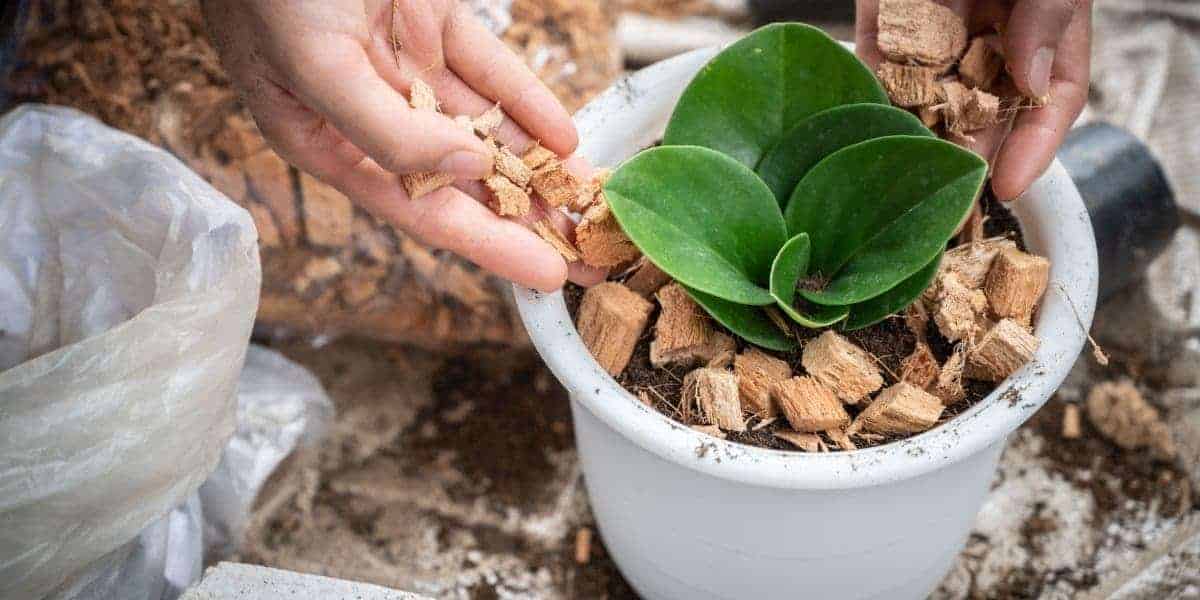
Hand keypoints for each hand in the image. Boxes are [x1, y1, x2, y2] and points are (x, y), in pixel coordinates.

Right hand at [202, 0, 605, 290]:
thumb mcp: (318, 68)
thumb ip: (387, 132)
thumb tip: (465, 169)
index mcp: (329, 142)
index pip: (421, 210)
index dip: (488, 246)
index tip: (546, 275)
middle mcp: (372, 114)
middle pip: (463, 179)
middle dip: (526, 215)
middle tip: (586, 249)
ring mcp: (406, 67)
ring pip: (484, 128)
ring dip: (537, 165)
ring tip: (589, 201)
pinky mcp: (430, 21)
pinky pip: (489, 70)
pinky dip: (527, 101)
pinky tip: (564, 136)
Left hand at [856, 0, 1092, 200]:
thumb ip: (1044, 16)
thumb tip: (1033, 82)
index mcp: (1038, 33)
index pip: (1048, 103)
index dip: (1033, 150)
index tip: (1009, 187)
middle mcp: (986, 43)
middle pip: (981, 117)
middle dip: (965, 160)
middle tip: (947, 202)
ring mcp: (933, 35)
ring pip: (926, 103)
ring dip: (915, 142)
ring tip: (903, 181)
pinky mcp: (883, 25)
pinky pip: (873, 70)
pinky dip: (868, 101)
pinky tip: (864, 133)